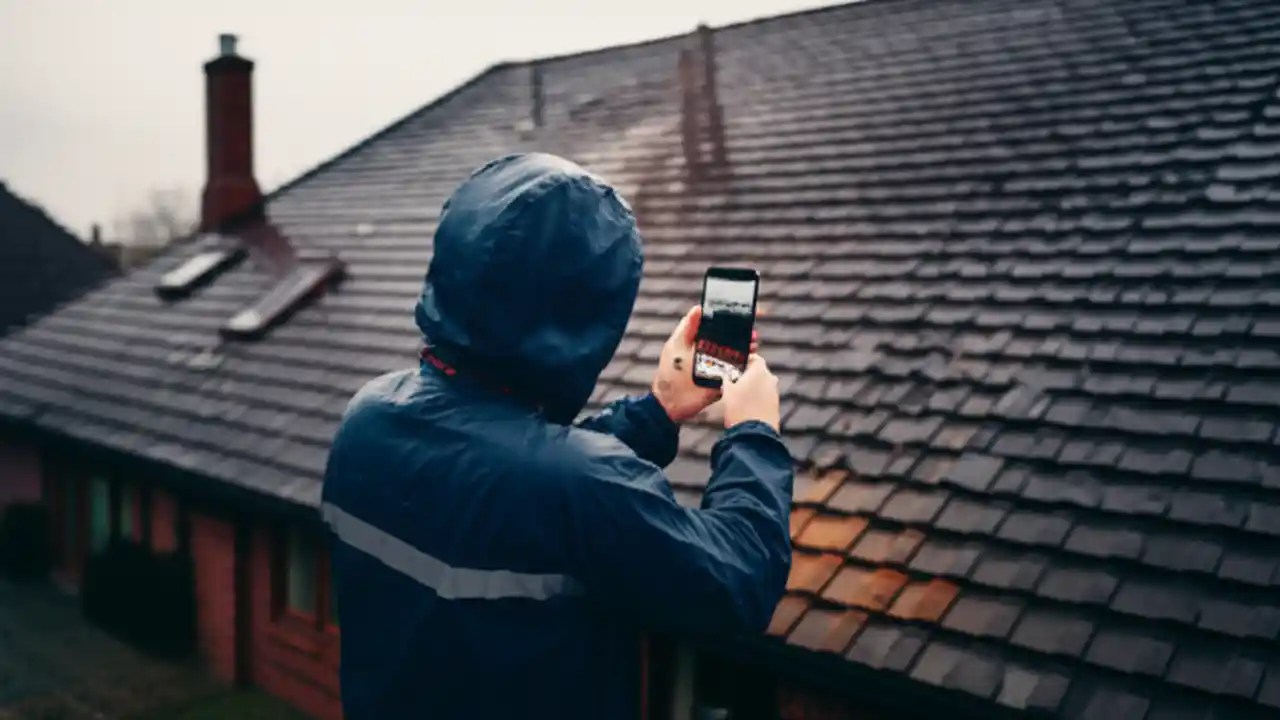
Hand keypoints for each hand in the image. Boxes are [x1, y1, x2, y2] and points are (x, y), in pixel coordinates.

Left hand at [652, 306, 760, 422]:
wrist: (672, 403)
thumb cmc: (670, 372)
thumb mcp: (677, 346)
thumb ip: (687, 327)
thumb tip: (698, 308)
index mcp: (699, 340)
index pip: (716, 325)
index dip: (728, 318)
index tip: (740, 312)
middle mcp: (709, 351)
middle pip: (729, 338)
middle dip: (742, 333)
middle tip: (751, 330)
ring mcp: (718, 365)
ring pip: (736, 352)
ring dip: (746, 347)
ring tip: (753, 343)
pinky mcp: (723, 379)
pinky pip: (738, 369)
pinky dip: (746, 364)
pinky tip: (751, 359)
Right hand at [721, 354, 779, 431]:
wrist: (753, 433)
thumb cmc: (738, 408)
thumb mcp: (726, 390)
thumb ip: (727, 379)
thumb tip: (727, 376)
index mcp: (759, 370)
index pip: (755, 358)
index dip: (745, 360)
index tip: (737, 365)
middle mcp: (771, 379)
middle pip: (760, 372)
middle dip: (749, 375)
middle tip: (736, 380)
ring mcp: (775, 393)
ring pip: (764, 385)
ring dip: (754, 388)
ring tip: (740, 395)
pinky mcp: (776, 406)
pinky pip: (766, 397)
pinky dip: (759, 399)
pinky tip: (747, 406)